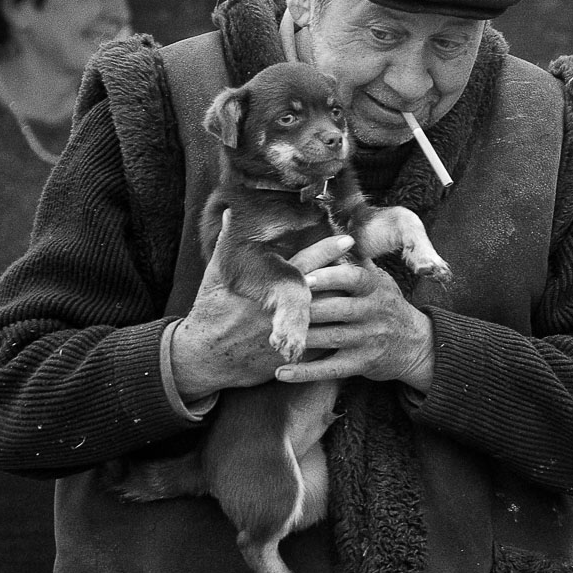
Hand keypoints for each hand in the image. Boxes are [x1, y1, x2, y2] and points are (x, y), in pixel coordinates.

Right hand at [169, 224, 356, 399]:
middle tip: (368, 267)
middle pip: (322, 292)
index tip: (347, 241)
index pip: (303, 265)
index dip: (327, 252)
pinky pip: (321, 345)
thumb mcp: (215, 276)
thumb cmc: (210, 312)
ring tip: (365, 295)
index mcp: (264, 288)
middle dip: (345, 279)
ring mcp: (286, 336)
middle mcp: (279, 312)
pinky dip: (336, 334)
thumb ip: (227, 245)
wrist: (204, 358)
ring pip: (326, 319)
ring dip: (344, 307)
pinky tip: (350, 325)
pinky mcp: (289, 358)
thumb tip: (234, 213)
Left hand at [275, 258, 434, 392]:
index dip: (329, 277)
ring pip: (331, 338)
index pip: (354, 278)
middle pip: (337, 309)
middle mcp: (375, 312)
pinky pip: (331, 369)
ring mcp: (369, 340)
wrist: (416, 344)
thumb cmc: (386, 305)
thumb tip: (333, 237)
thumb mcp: (379, 280)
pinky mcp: (362, 363)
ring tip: (273, 337)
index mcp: (376, 287)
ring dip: (302, 337)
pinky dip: (305, 372)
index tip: (305, 278)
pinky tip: (282, 372)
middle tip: (277, 308)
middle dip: (308, 309)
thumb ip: (355, 263)